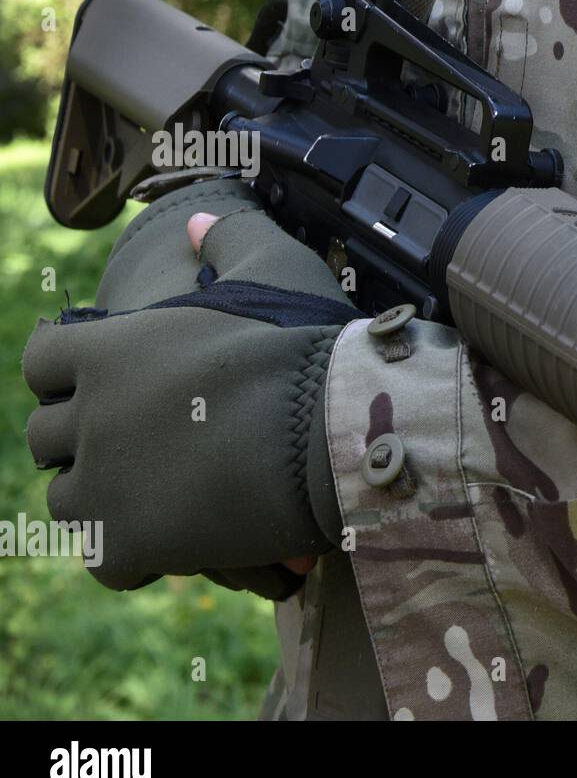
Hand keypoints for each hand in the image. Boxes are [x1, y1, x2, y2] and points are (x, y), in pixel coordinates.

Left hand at [23, 179, 357, 597]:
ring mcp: (103, 483)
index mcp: (107, 349)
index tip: (105, 389)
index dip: (69, 377)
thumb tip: (196, 216)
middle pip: (44, 439)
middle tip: (138, 449)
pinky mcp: (129, 541)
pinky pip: (104, 561)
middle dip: (83, 443)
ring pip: (67, 502)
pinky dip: (133, 557)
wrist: (334, 431)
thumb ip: (226, 236)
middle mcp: (89, 415)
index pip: (42, 362)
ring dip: (104, 501)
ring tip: (157, 500)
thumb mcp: (273, 268)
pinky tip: (173, 546)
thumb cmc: (303, 348)